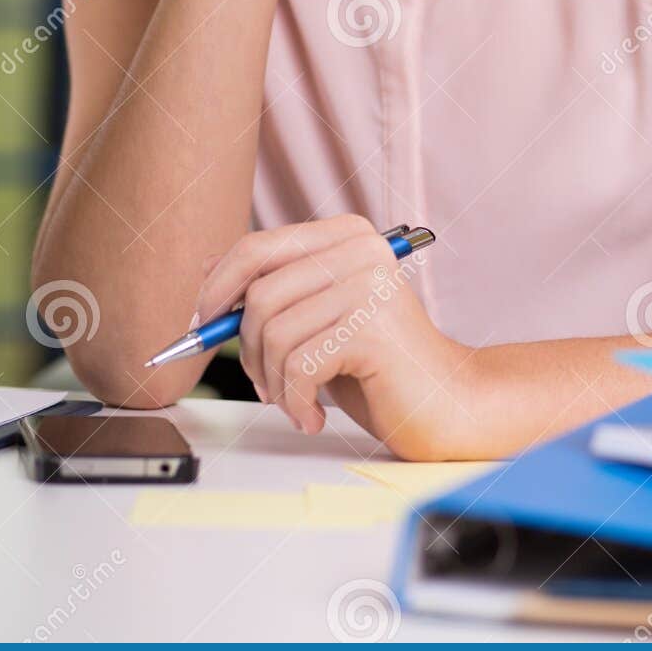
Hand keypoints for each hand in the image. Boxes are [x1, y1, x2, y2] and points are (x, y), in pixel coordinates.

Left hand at [194, 214, 485, 458]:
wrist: (448, 404)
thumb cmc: (379, 368)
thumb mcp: (318, 320)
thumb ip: (274, 290)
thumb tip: (206, 273)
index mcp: (346, 235)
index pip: (257, 247)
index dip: (217, 288)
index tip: (203, 325)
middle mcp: (360, 249)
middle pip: (258, 293)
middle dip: (245, 348)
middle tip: (264, 383)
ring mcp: (369, 285)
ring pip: (272, 333)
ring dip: (272, 381)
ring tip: (296, 401)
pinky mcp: (373, 328)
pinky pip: (298, 367)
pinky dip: (294, 401)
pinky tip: (312, 415)